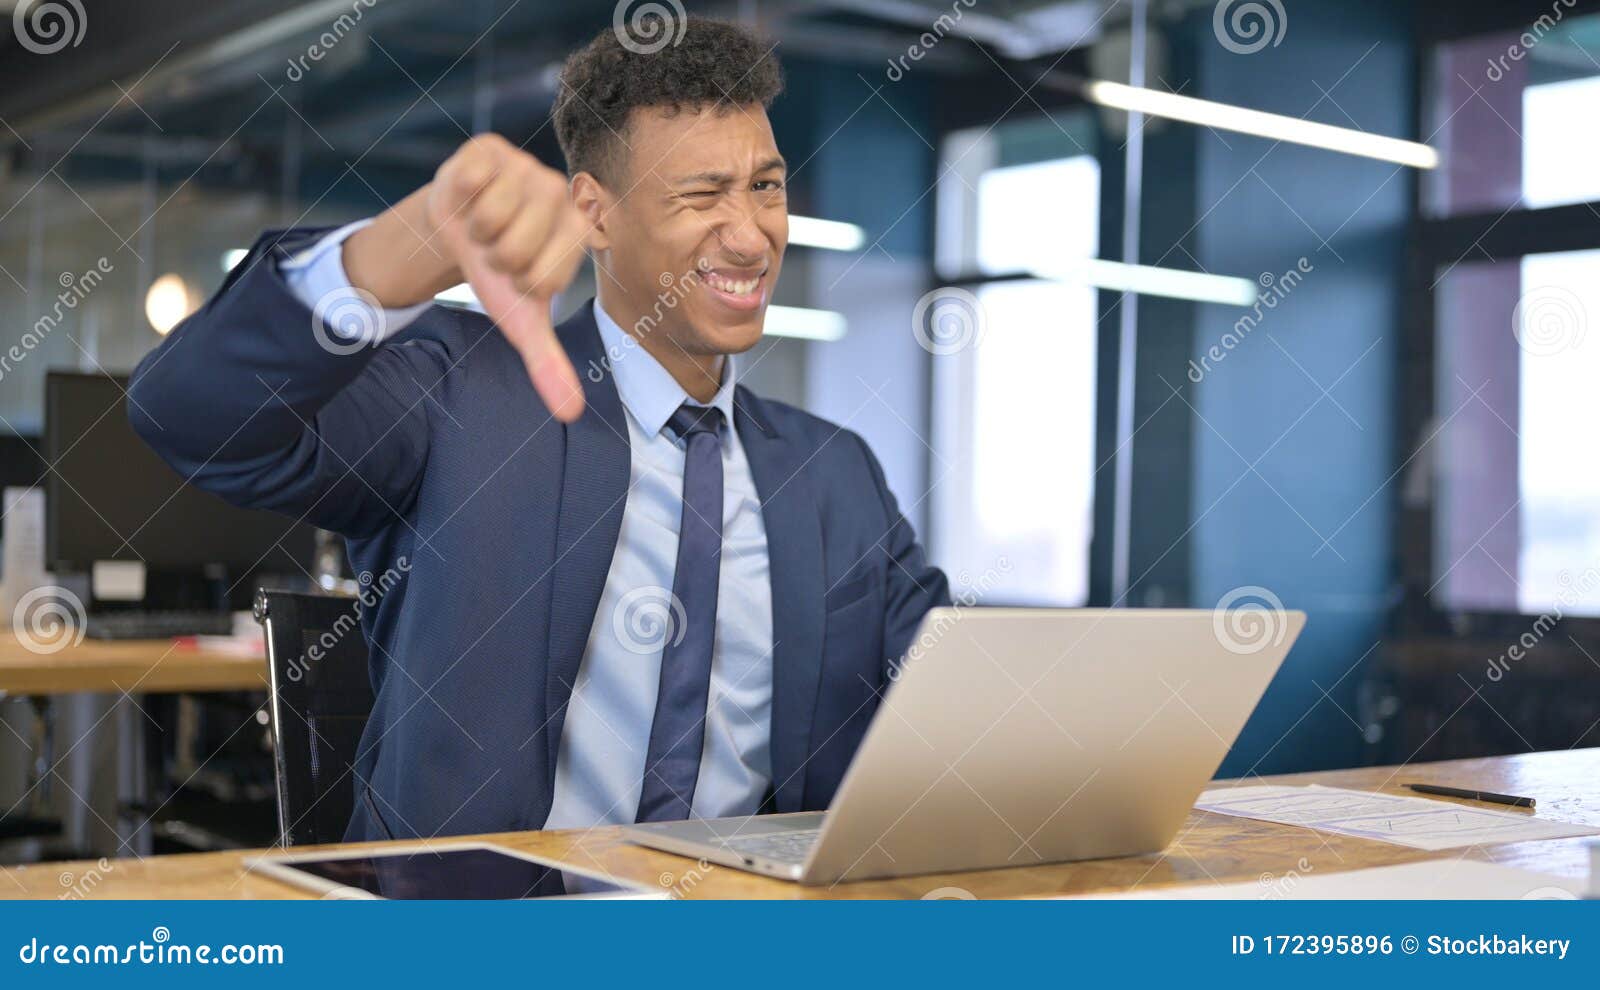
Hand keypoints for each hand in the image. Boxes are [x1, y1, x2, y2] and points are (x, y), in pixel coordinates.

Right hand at [345, 134, 589, 420]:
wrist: (455, 228)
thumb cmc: (498, 274)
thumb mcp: (520, 319)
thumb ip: (548, 363)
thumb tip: (572, 414)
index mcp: (578, 233)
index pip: (544, 279)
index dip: (519, 285)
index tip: (518, 274)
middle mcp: (560, 193)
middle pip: (515, 251)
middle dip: (494, 260)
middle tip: (497, 248)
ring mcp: (526, 165)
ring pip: (490, 219)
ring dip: (475, 232)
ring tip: (483, 224)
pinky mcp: (490, 147)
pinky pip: (470, 184)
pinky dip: (458, 200)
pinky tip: (469, 197)